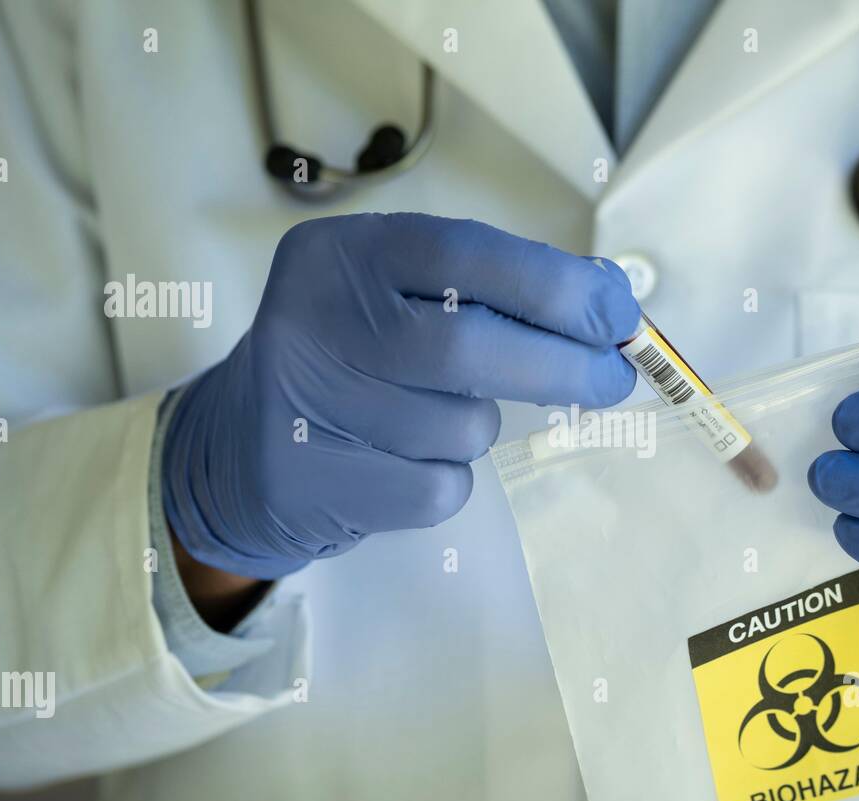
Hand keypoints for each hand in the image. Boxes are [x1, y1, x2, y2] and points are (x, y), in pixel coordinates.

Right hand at [163, 213, 637, 578]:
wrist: (240, 447)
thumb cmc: (351, 359)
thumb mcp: (403, 298)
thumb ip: (494, 289)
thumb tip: (606, 298)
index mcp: (344, 253)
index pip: (467, 255)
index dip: (558, 288)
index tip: (619, 315)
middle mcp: (313, 318)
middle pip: (470, 347)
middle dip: (563, 366)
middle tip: (612, 380)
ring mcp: (304, 403)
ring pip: (459, 428)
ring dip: (478, 430)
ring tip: (432, 419)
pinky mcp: (311, 479)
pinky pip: (436, 489)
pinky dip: (447, 479)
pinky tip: (401, 460)